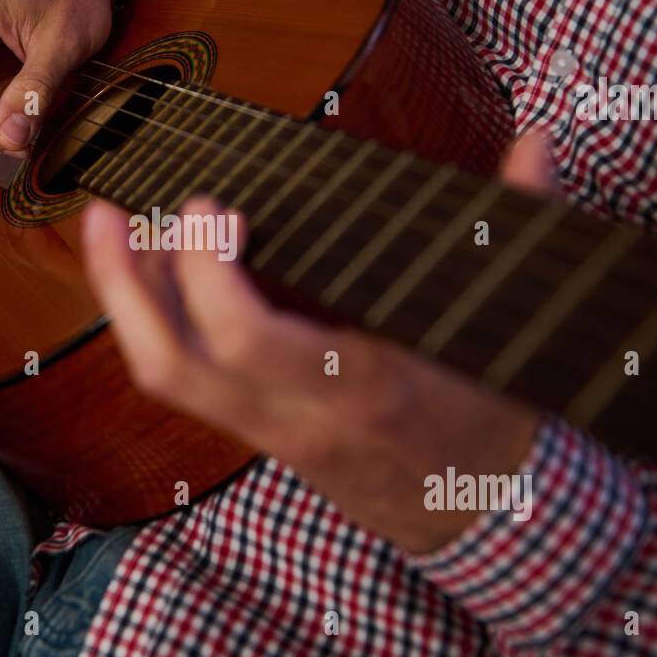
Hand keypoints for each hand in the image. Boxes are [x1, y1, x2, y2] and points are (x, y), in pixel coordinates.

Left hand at [80, 133, 556, 552]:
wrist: (473, 518)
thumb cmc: (489, 418)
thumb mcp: (505, 328)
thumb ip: (520, 222)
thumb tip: (544, 138)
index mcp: (361, 385)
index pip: (251, 342)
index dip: (208, 272)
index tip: (211, 205)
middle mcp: (296, 415)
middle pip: (174, 368)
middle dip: (126, 286)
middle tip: (112, 209)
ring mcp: (266, 430)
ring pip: (164, 377)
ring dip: (124, 299)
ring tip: (112, 225)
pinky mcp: (254, 432)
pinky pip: (181, 379)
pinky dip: (153, 319)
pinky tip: (152, 271)